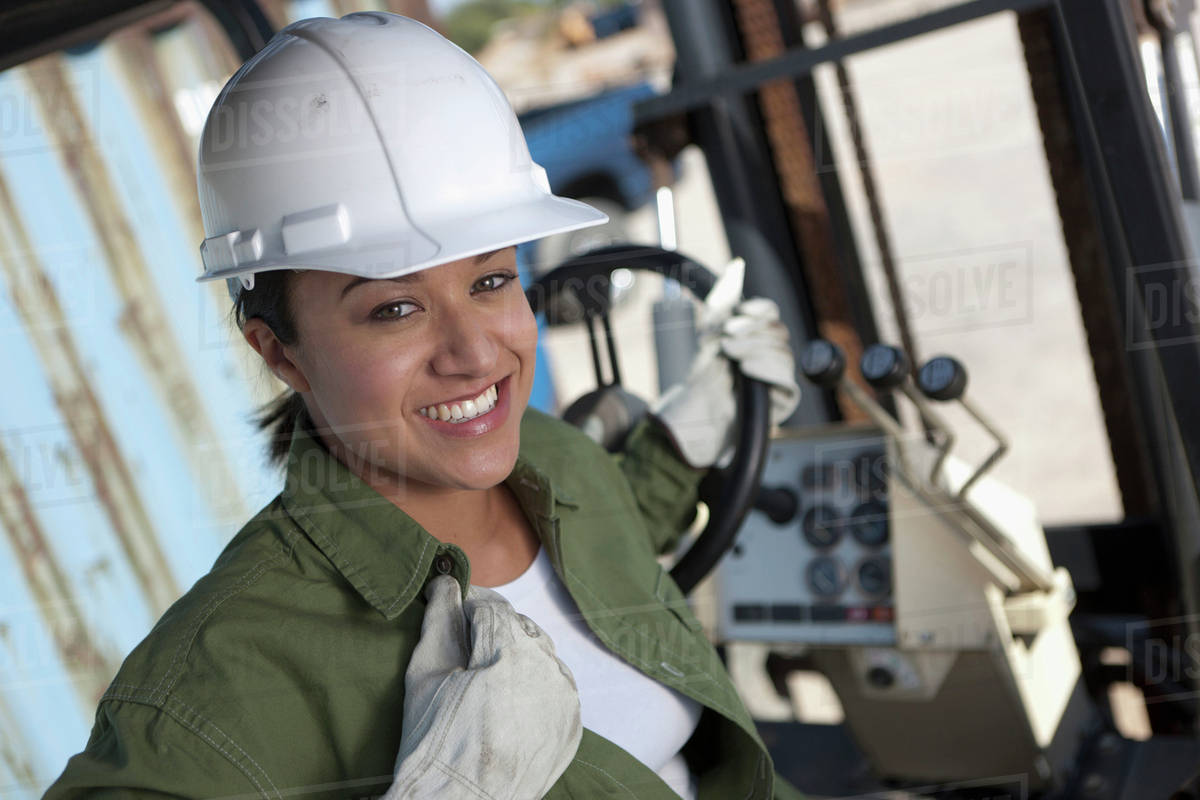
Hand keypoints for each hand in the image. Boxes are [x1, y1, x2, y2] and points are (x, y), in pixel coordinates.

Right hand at [385, 575, 581, 799]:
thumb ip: (439, 620)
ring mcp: (565, 701)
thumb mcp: (425, 675)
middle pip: (519, 628)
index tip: (452, 612)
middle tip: (463, 649)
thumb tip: (446, 582)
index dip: (467, 607)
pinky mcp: (571, 726)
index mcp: (510, 653)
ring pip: (541, 655)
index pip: (490, 608)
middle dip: (491, 630)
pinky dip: (534, 685)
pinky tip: (506, 699)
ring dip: (515, 655)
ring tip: (482, 679)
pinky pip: (555, 688)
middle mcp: (547, 672)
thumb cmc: (433, 743)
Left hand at [652, 258, 799, 467]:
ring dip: (754, 349)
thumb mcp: (709, 334)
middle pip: (778, 331)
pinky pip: (787, 380)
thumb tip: (735, 268)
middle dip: (752, 330)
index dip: (761, 309)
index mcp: (756, 335)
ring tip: (730, 354)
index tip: (741, 310)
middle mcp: (771, 354)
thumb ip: (722, 303)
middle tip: (727, 336)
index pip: (771, 315)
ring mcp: (779, 376)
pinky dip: (766, 370)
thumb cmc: (704, 376)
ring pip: (783, 353)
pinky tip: (747, 369)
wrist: (697, 413)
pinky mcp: (782, 399)